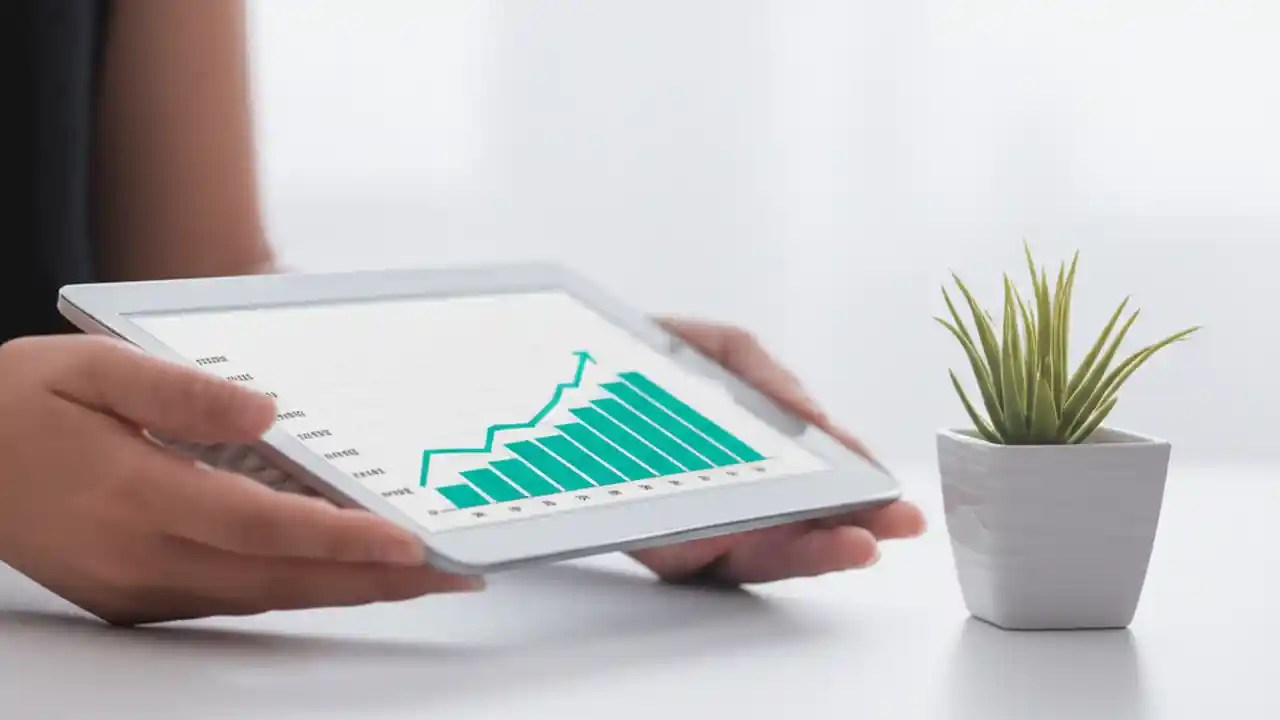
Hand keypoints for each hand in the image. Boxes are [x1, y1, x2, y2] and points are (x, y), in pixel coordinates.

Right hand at [0, 336, 481, 625]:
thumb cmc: (17, 402)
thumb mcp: (93, 368)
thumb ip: (182, 391)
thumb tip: (269, 411)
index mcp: (134, 494)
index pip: (263, 527)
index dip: (344, 539)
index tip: (411, 545)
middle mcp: (141, 556)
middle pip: (281, 579)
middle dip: (374, 580)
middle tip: (453, 573)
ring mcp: (137, 586)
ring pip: (263, 598)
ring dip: (344, 590)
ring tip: (418, 577)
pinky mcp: (134, 597)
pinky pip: (233, 599)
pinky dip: (295, 589)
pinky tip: (337, 574)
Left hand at [629, 319, 925, 582]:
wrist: (565, 369)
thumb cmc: (648, 360)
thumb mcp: (722, 350)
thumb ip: (774, 382)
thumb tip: (824, 423)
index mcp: (758, 456)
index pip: (818, 481)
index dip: (858, 487)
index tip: (894, 488)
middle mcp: (739, 498)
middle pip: (807, 525)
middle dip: (860, 526)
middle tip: (904, 523)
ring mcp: (706, 527)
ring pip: (774, 554)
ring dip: (822, 550)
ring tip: (862, 542)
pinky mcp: (668, 550)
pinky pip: (722, 562)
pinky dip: (763, 555)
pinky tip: (795, 543)